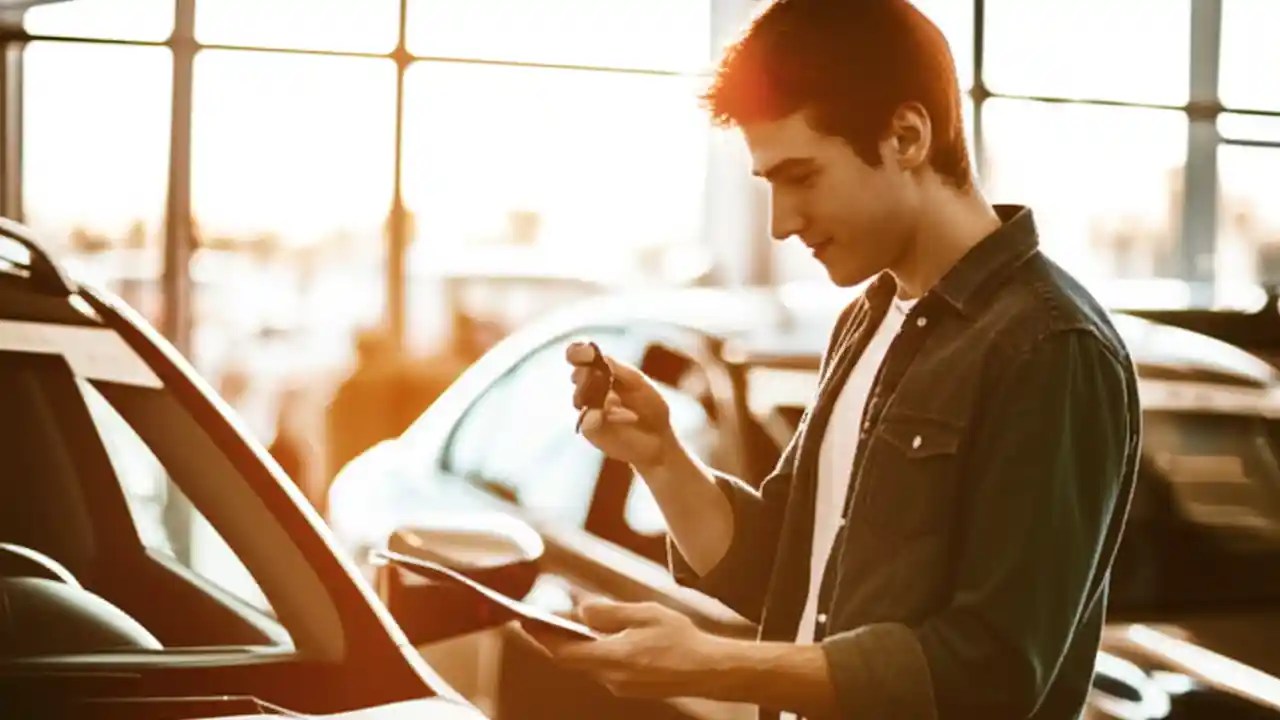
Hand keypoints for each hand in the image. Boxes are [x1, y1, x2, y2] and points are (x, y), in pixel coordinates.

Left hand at [524, 598, 729, 698]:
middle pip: (570, 659)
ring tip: (558, 623)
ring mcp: (619, 685)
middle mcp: (610, 678)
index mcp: (612, 658)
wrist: (709, 671)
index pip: (562, 651)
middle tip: (534, 618)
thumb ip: (609, 613)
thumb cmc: (681, 638)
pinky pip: (600, 668)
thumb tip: (581, 611)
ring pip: (585, 664)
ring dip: (571, 645)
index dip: (540, 636)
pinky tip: (590, 637)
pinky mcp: (628, 687)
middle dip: (551, 639)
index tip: (523, 619)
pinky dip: (589, 652)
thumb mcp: (644, 614)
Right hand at [566, 341, 676, 469]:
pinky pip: (590, 418)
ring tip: (621, 401)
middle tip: (606, 378)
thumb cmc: (649, 407)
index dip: (577, 352)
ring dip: (600, 396)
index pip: (578, 356)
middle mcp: (588, 389)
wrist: (659, 438)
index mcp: (598, 371)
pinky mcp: (589, 429)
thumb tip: (597, 360)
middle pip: (578, 375)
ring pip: (580, 397)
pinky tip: (628, 416)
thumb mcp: (637, 382)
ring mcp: (587, 409)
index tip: (585, 352)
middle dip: (590, 374)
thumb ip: (617, 369)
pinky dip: (608, 415)